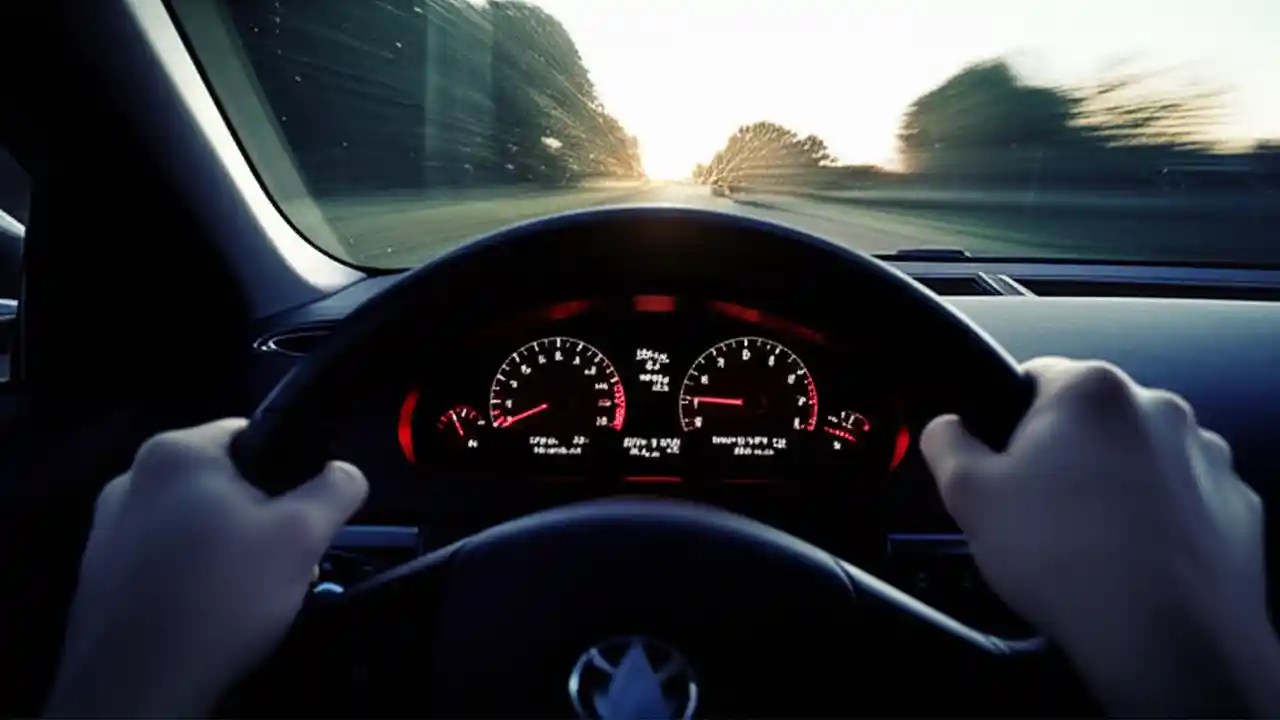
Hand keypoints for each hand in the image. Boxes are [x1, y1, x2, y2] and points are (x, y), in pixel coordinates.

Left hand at [45, 419, 367, 717]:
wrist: (139, 686)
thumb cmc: (222, 597)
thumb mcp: (303, 535)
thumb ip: (336, 489)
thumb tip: (346, 474)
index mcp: (176, 452)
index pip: (252, 435)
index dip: (290, 474)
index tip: (304, 516)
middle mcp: (131, 478)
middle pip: (224, 484)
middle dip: (261, 519)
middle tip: (286, 562)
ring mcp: (108, 529)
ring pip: (196, 524)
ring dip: (229, 551)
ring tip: (250, 594)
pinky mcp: (101, 575)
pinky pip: (166, 561)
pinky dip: (194, 578)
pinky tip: (212, 612)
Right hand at [921, 357, 1279, 715]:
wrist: (1163, 638)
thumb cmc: (1068, 562)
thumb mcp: (968, 495)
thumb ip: (945, 442)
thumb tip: (945, 428)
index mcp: (1088, 390)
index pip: (1032, 376)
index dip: (1006, 425)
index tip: (1002, 467)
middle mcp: (1156, 408)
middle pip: (1087, 420)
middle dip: (1061, 457)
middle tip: (1037, 512)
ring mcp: (1203, 454)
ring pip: (1135, 458)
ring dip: (1110, 485)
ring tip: (1085, 542)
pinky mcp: (1232, 502)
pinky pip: (1179, 498)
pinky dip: (1155, 518)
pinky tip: (1128, 557)